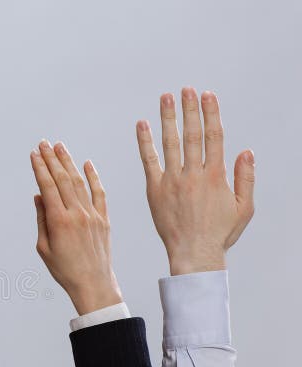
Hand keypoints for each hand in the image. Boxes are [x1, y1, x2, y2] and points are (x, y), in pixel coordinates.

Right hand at [30, 140, 121, 315]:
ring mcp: (92, 215)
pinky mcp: (104, 219)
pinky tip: (87, 164)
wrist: (93, 283)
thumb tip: (39, 195)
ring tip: (59, 147)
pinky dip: (93, 177)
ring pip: (79, 182)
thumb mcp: (44, 247)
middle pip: (62, 179)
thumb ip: (42, 219)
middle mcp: (77, 214)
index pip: (48, 187)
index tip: (33, 154)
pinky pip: (99, 193)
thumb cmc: (64, 270)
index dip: (40, 168)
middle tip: (43, 143)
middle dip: (51, 159)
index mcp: (59, 221)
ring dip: (69, 162)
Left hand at [136, 88, 255, 274]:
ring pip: (170, 143)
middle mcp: (193, 175)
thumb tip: (246, 151)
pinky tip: (142, 125)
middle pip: (191, 135)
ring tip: (166, 98)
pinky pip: (149, 161)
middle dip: (189, 110)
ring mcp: (172, 181)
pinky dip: (145, 142)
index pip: (214, 137)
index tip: (208, 95)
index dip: (211, 114)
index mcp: (216, 176)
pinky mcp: (155, 190)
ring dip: (168, 118)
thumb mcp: (243, 207)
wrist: (193, 254)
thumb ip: (246, 178)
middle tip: (186, 89)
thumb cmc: (219, 233)